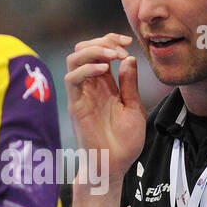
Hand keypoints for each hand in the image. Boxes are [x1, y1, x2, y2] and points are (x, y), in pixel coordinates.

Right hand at [64, 33, 146, 181]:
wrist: (114, 166)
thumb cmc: (124, 142)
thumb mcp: (134, 108)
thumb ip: (130, 84)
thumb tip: (128, 59)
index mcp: (105, 84)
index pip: (100, 51)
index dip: (111, 40)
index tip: (129, 42)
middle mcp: (91, 86)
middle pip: (83, 49)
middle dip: (101, 41)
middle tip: (121, 48)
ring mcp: (81, 95)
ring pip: (74, 59)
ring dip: (93, 50)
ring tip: (112, 55)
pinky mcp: (76, 105)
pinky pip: (72, 79)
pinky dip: (86, 68)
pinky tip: (104, 69)